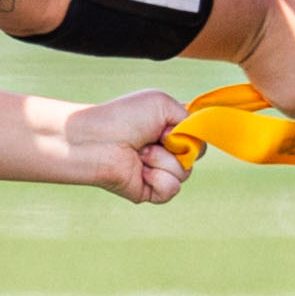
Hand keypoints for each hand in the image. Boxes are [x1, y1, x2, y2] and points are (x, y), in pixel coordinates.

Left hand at [55, 89, 190, 204]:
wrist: (96, 140)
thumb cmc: (124, 117)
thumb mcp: (162, 103)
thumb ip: (189, 117)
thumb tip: (197, 138)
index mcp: (168, 131)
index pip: (198, 138)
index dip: (192, 133)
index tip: (173, 127)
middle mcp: (165, 152)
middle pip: (196, 156)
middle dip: (178, 145)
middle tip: (151, 138)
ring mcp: (158, 172)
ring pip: (185, 173)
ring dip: (163, 160)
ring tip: (140, 153)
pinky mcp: (149, 191)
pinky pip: (172, 189)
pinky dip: (159, 178)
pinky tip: (141, 170)